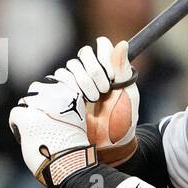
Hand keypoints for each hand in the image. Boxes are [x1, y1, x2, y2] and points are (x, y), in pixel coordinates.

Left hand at [8, 70, 95, 187]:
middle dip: (36, 102)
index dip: (50, 95)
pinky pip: (15, 114)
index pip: (54, 81)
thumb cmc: (74, 148)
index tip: (53, 111)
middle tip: (41, 121)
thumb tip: (45, 101)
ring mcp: (41, 107)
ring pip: (25, 101)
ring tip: (34, 131)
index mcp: (72, 95)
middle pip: (36, 88)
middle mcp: (56, 96)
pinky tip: (26, 137)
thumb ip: (64, 107)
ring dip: (27, 114)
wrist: (71, 165)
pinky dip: (17, 126)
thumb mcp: (77, 121)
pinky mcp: (27, 118)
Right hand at [67, 37, 139, 165]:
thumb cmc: (123, 120)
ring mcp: (77, 81)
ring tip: (93, 99)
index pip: (102, 46)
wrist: (109, 144)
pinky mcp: (65, 92)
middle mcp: (92, 72)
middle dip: (95, 71)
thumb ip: (123, 70)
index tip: (111, 75)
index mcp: (110, 69)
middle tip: (104, 90)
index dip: (104, 56)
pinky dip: (70, 85)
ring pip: (72, 65)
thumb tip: (123, 43)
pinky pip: (60, 77)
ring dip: (84, 81)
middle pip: (84, 53)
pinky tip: (79, 99)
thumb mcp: (127, 95)